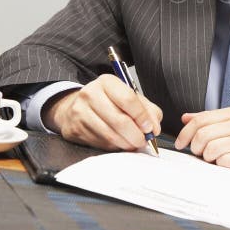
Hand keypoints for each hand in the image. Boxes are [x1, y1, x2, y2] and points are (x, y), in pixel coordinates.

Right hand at [43, 74, 161, 150]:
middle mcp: (90, 94)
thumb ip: (147, 109)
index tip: (150, 127)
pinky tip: (120, 143)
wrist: (76, 106)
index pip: (128, 99)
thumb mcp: (129, 96)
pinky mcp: (75, 130)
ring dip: (128, 143)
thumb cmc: (109, 101)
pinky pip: (101, 143)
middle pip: (120, 120)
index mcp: (107, 82)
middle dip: (137, 135)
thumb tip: (154, 128)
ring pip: (111, 135)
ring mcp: (80, 113)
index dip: (142, 116)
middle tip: (144, 140)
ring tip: (135, 143)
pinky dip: (115, 147)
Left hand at [175, 106, 229, 174]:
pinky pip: (226, 161)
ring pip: (213, 148)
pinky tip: (225, 163)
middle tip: (198, 153)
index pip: (201, 119)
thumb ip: (211, 119)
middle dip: (195, 147)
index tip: (181, 143)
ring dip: (207, 157)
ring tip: (212, 159)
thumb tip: (186, 117)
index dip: (185, 133)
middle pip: (204, 135)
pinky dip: (220, 165)